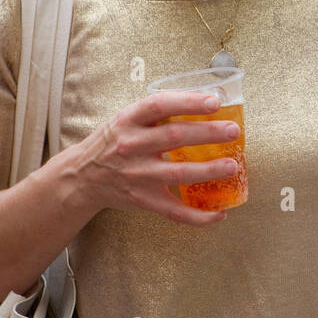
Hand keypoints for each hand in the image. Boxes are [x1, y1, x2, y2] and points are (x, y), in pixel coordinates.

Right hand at [74, 90, 241, 227]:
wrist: (83, 177)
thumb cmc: (114, 142)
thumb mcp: (127, 118)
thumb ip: (158, 112)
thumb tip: (207, 102)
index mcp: (129, 120)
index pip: (160, 106)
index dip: (188, 102)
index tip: (215, 102)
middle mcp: (132, 146)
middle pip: (174, 137)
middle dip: (208, 134)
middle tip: (234, 131)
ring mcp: (137, 175)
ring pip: (178, 174)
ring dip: (208, 170)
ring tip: (232, 166)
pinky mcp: (143, 200)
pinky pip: (174, 211)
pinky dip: (198, 215)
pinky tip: (220, 213)